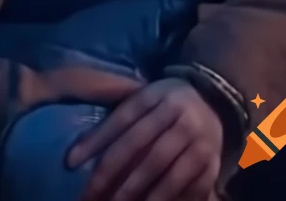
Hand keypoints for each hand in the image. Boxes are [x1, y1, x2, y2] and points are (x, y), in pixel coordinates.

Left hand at [67, 77, 221, 200]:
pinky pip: (192, 189)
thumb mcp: (143, 95)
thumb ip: (118, 115)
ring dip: (143, 195)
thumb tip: (82, 144)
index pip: (121, 120)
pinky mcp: (213, 164)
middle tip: (93, 197)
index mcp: (156, 96)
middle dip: (116, 177)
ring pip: (168, 174)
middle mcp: (180, 117)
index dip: (95, 142)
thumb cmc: (166, 100)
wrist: (214, 98)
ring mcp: (200, 142)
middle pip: (143, 151)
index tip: (71, 163)